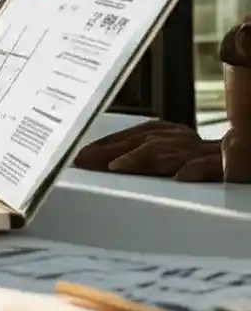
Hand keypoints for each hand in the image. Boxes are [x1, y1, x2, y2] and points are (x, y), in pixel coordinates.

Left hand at [73, 121, 222, 181]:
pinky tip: (183, 176)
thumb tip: (91, 162)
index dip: (100, 147)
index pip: (126, 138)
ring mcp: (199, 150)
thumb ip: (136, 157)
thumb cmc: (195, 159)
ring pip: (169, 153)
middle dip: (110, 152)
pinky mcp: (222, 163)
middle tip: (84, 161)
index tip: (76, 158)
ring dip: (142, 159)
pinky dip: (197, 169)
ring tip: (118, 166)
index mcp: (163, 133)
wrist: (243, 155)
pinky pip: (211, 165)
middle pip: (140, 143)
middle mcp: (178, 138)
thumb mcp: (165, 154)